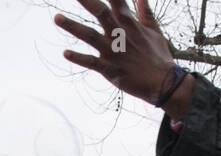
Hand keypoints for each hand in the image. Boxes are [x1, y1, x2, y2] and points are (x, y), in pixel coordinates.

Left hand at [55, 1, 176, 105]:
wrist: (163, 83)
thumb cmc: (158, 56)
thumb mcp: (154, 30)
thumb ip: (145, 12)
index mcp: (129, 23)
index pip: (117, 0)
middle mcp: (119, 34)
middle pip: (101, 13)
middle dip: (87, 1)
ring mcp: (113, 52)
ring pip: (90, 36)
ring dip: (72, 27)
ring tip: (57, 18)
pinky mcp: (110, 69)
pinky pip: (91, 62)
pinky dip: (78, 58)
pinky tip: (65, 53)